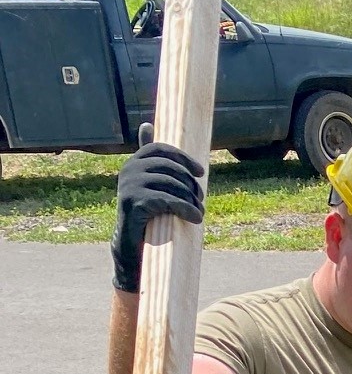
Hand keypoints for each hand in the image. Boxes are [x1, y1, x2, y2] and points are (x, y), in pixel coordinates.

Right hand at [112, 136, 204, 293]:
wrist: (132, 248)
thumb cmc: (147, 217)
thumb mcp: (150, 185)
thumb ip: (150, 161)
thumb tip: (145, 125)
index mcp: (134, 163)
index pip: (161, 149)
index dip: (183, 158)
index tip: (201, 171)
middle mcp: (128, 171)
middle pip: (169, 167)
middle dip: (190, 183)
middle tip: (201, 200)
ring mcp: (128, 186)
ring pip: (171, 184)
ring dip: (191, 199)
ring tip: (200, 213)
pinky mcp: (133, 203)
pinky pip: (167, 200)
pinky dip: (185, 209)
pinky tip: (196, 218)